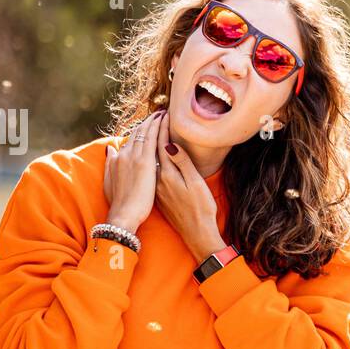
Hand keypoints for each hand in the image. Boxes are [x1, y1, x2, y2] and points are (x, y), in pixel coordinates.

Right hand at [103, 110, 164, 232]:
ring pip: (145, 131)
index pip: (130, 139)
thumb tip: (111, 149)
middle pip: (137, 132)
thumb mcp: (110, 182)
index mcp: (117, 159)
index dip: (140, 130)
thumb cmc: (119, 203)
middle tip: (159, 113)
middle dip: (148, 121)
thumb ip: (110, 164)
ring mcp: (134, 157)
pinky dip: (158, 126)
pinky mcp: (144, 162)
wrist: (123, 215)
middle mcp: (124, 154)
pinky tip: (166, 119)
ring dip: (154, 120)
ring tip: (164, 112)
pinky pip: (153, 137)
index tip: (148, 124)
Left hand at [154, 115, 227, 262]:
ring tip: (150, 129)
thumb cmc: (201, 209)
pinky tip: (149, 154)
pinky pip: (149, 171)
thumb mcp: (196, 184)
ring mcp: (156, 189)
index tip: (164, 113)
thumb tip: (169, 144)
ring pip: (147, 160)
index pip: (160, 145)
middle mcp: (157, 181)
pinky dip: (148, 157)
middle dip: (152, 131)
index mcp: (166, 175)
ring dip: (148, 143)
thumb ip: (182, 163)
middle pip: (150, 150)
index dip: (161, 128)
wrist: (197, 234)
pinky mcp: (158, 196)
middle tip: (156, 115)